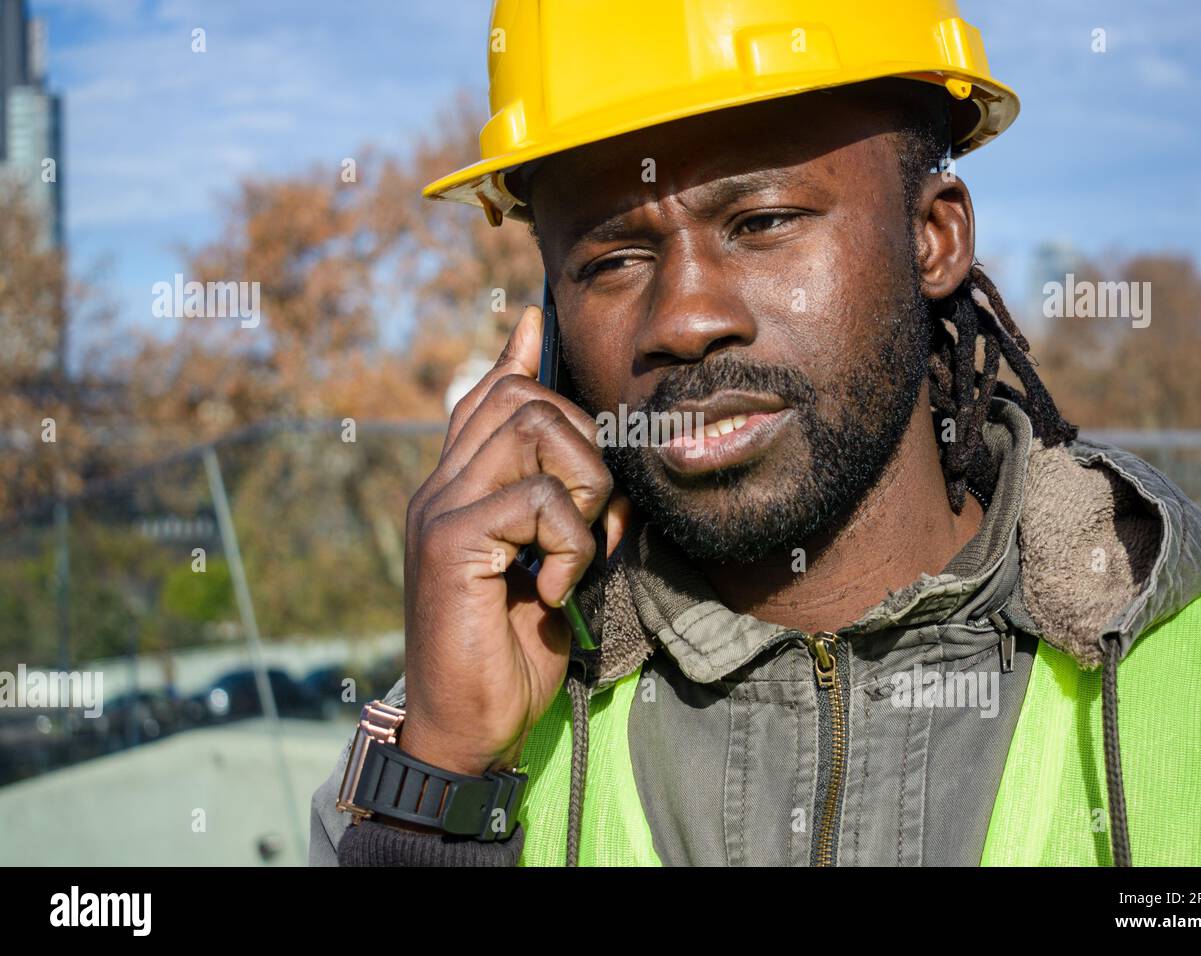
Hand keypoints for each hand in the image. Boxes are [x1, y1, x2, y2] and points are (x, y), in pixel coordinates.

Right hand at [399, 306, 631, 774]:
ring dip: (582, 489)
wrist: (466, 727)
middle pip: (522, 398)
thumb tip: (614, 475)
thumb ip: (570, 515)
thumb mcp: (553, 571)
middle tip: (593, 514)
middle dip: (584, 444)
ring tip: (575, 552)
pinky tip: (554, 589)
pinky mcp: (452, 541)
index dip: (516, 358)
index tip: (536, 319)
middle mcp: (440, 487)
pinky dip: (570, 543)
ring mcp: (440, 509)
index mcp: (458, 490)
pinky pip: (538, 499)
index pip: (482, 399)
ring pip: (533, 429)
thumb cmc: (511, 652)